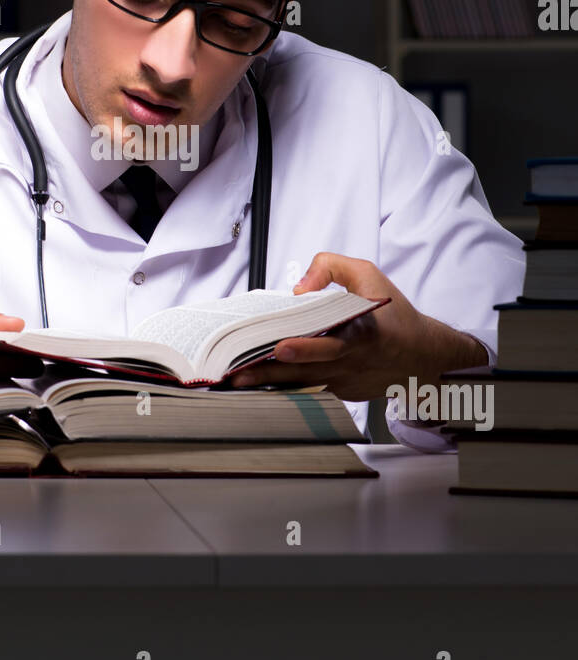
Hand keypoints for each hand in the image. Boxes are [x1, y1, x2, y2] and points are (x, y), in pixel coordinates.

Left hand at [231, 252, 486, 399]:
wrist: (422, 355)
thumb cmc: (392, 313)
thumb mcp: (369, 275)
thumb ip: (332, 266)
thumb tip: (299, 287)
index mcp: (365, 333)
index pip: (334, 344)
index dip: (308, 348)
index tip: (282, 348)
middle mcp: (353, 363)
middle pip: (308, 370)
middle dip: (272, 372)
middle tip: (239, 373)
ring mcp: (346, 382)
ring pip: (305, 384)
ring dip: (271, 383)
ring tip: (237, 381)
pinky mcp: (341, 393)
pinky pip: (310, 389)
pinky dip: (285, 387)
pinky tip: (257, 385)